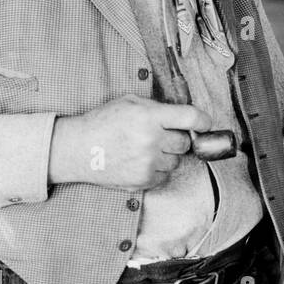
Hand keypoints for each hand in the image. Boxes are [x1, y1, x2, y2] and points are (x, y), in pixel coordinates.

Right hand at [49, 94, 212, 188]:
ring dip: (167, 155)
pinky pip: (165, 175)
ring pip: (176, 160)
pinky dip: (157, 169)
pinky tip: (139, 161)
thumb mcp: (130, 103)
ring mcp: (148, 163)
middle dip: (176, 138)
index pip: (191, 118)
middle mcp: (151, 141)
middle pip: (185, 142)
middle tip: (159, 135)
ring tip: (145, 149)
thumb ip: (160, 108)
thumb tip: (188, 116)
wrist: (77, 149)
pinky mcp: (143, 180)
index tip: (205, 124)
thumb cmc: (103, 123)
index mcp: (150, 117)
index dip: (203, 121)